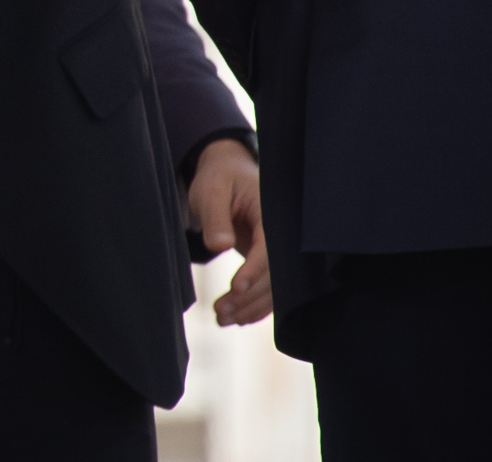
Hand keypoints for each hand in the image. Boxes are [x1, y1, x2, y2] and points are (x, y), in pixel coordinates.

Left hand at [186, 138, 269, 327]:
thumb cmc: (219, 178)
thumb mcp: (212, 189)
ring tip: (221, 319)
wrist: (227, 173)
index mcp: (271, 214)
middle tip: (220, 311)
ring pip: (271, 288)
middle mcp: (279, 236)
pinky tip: (235, 318)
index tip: (236, 288)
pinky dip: (253, 306)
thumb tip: (219, 245)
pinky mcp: (267, 260)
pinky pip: (267, 289)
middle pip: (272, 275)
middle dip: (248, 297)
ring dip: (249, 307)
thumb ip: (215, 216)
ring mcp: (276, 250)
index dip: (254, 270)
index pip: (268, 248)